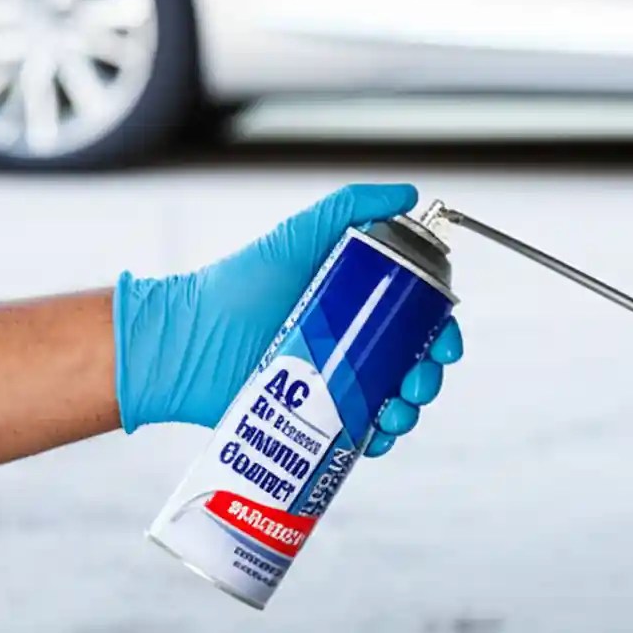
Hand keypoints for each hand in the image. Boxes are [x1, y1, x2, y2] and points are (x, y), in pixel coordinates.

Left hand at [113, 183, 462, 457]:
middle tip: (420, 382)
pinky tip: (378, 434)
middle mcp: (352, 343)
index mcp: (358, 302)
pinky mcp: (315, 420)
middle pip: (414, 364)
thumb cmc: (238, 284)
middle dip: (429, 377)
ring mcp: (335, 384)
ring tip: (398, 412)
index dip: (441, 331)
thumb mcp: (298, 236)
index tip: (446, 342)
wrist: (187, 342)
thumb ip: (351, 207)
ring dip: (409, 411)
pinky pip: (360, 435)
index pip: (417, 319)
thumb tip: (406, 193)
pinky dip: (378, 439)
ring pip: (393, 403)